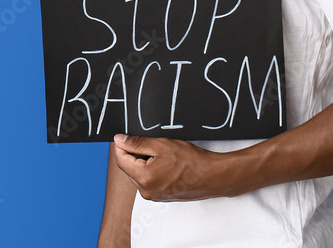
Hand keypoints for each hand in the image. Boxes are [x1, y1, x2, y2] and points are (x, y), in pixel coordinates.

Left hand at [112, 134, 236, 201]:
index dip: (122, 145)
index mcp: (144, 179)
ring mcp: (154, 196)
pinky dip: (151, 170)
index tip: (125, 136)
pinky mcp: (161, 197)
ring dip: (143, 162)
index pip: (121, 160)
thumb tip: (119, 140)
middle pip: (128, 167)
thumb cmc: (191, 161)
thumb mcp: (161, 145)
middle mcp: (146, 192)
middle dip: (134, 154)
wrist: (212, 176)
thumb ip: (137, 143)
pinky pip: (148, 180)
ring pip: (138, 174)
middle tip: (149, 144)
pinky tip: (165, 164)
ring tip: (161, 155)